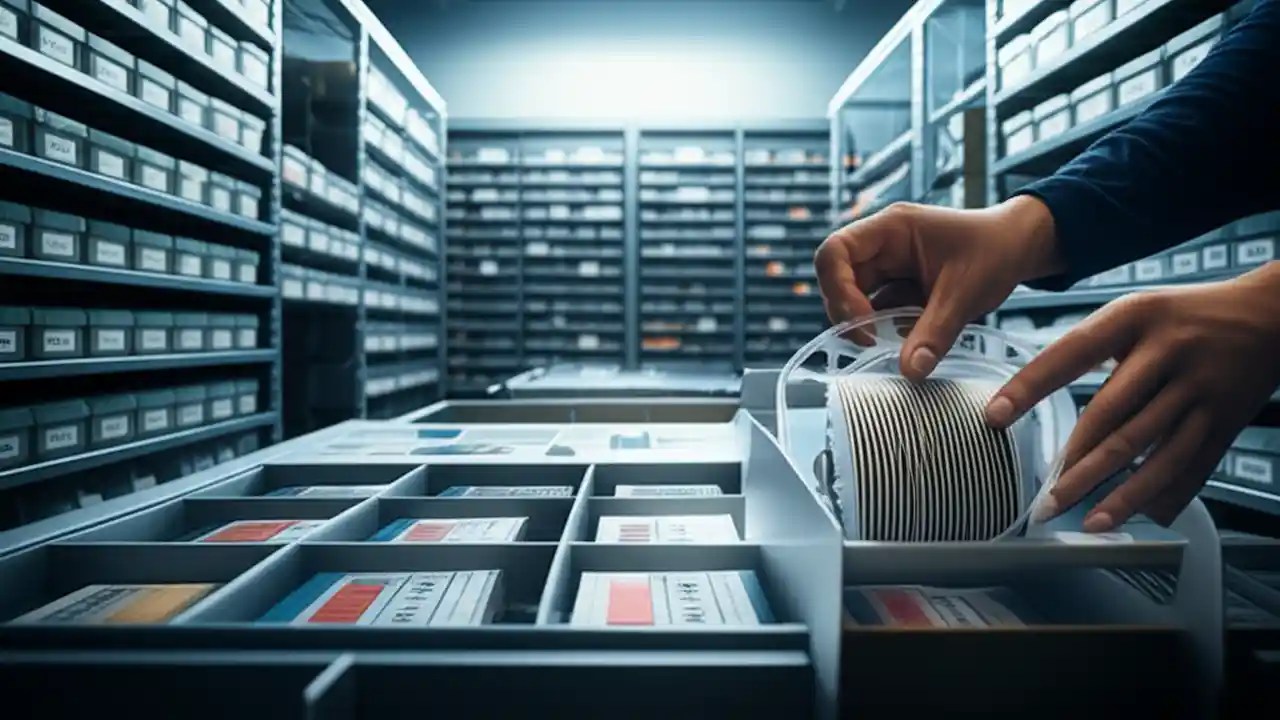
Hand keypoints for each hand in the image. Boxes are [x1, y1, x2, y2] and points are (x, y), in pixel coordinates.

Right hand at [814, 197, 1063, 380]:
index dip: (838, 289)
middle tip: (873, 344)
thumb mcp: (966, 292)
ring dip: (868, 325)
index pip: (834, 252)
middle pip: (837, 279)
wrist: (1019, 246)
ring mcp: (887, 266)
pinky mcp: (897, 286)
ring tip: (896, 343)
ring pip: (854, 299)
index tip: (863, 322)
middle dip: (849, 314)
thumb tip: (910, 372)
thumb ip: (936, 331)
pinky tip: (911, 339)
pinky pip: (878, 311)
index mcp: (891, 228)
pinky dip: (888, 329)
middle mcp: (881, 244)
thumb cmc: (995, 250)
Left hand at [985, 262, 1279, 530]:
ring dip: (1117, 493)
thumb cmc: (1183, 316)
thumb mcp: (1135, 312)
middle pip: (1112, 418)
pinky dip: (1163, 495)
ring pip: (1152, 451)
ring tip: (1086, 521)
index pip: (1071, 353)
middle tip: (1045, 501)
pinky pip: (1191, 465)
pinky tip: (1138, 517)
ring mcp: (1201, 388)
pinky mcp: (1227, 419)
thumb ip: (1089, 350)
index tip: (994, 416)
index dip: (1029, 385)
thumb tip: (1028, 396)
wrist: (1273, 315)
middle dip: (1075, 466)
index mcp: (1134, 316)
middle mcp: (1168, 352)